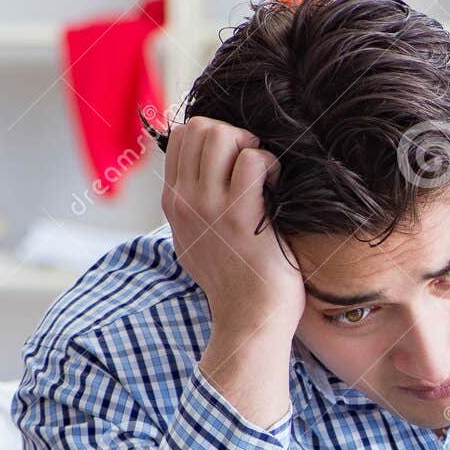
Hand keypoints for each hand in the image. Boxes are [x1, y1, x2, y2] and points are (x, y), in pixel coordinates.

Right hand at [161, 115, 305, 348]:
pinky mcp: (240, 216)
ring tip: (265, 175)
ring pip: (221, 135)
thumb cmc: (234, 284)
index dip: (214, 135)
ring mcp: (209, 207)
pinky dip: (269, 165)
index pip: (180, 136)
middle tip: (254, 164)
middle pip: (200, 128)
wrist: (249, 321)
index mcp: (173, 203)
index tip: (236, 160)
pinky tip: (276, 188)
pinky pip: (251, 160)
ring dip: (251, 146)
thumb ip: (191, 209)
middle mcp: (185, 201)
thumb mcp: (195, 243)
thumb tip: (198, 178)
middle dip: (234, 135)